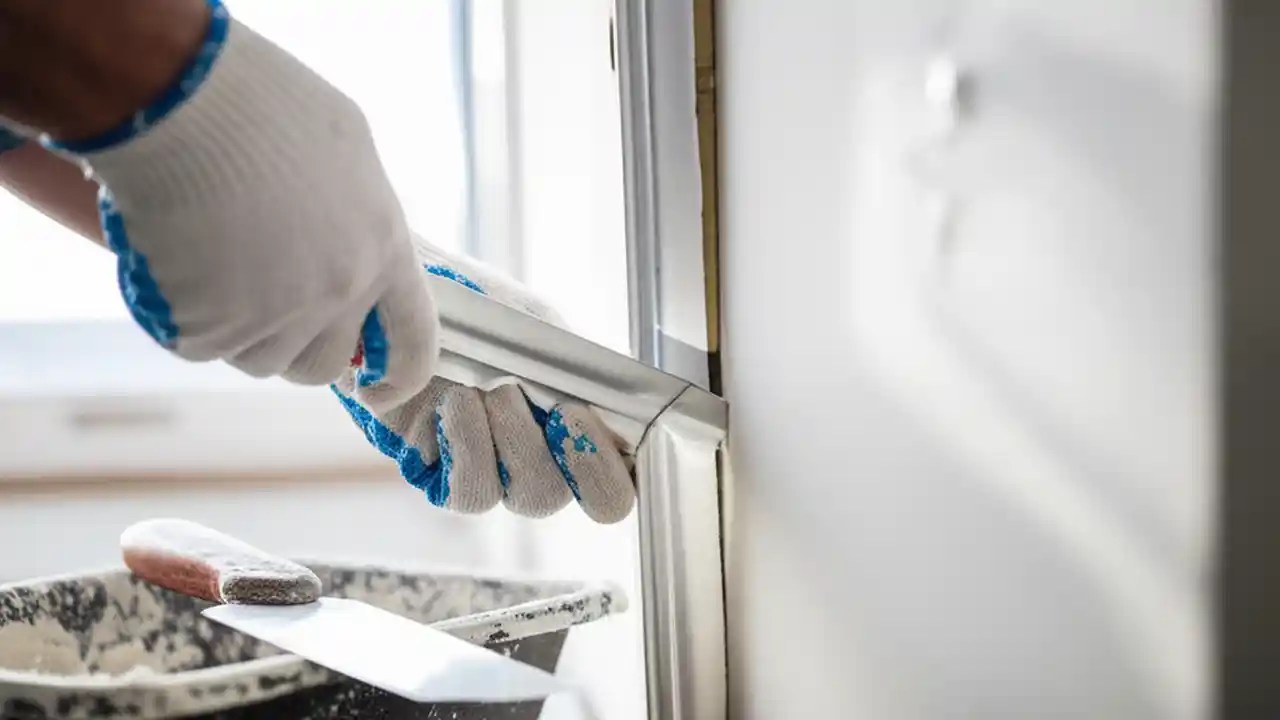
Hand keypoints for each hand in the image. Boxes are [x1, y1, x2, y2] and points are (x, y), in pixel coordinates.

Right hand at [43, 1, 436, 409]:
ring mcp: (277, 314)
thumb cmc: (262, 104)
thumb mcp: (344, 149)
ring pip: (260, 360)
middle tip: (263, 308)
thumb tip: (354, 252)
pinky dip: (187, 319)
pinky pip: (200, 346)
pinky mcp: (211, 327)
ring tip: (214, 267)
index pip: (414, 341)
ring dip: (239, 332)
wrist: (182, 100)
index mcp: (384, 249)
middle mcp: (341, 292)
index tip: (377, 388)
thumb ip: (359, 214)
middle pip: (322, 364)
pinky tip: (177, 265)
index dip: (400, 376)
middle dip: (297, 350)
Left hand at [332, 238, 636, 523]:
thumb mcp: (538, 325)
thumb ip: (576, 367)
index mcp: (572, 428)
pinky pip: (468, 492)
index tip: (591, 420)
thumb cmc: (474, 307)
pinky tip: (456, 402)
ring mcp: (488, 470)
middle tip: (560, 406)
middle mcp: (535, 459)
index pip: (612, 486)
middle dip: (574, 452)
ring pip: (529, 497)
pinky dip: (471, 445)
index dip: (613, 475)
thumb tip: (607, 401)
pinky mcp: (437, 472)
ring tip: (496, 387)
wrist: (404, 293)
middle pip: (573, 499)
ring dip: (519, 439)